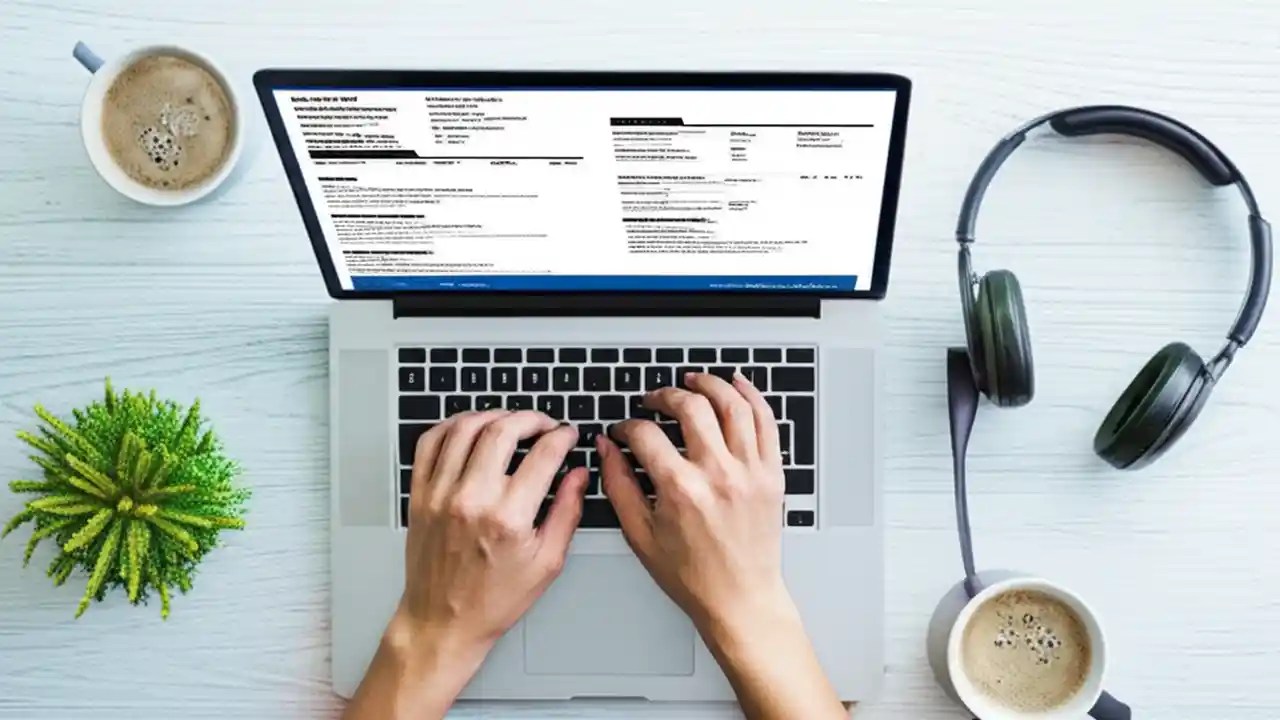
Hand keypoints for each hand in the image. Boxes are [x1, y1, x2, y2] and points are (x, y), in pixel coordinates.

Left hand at [397, 410, 585, 646]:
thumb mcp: (547, 562)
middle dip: (531, 418)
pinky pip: (430, 443)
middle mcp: (471, 500)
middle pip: (503, 430)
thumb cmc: (493, 599)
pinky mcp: (420, 495)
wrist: (443, 621)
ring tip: (510, 421)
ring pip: (465, 428)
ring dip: (493, 415)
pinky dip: (451, 425)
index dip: (561, 436)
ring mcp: (440, 494)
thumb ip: (567, 512)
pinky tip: (469, 428)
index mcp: (508, 518)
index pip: (542, 455)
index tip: (567, 435)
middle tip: (543, 423)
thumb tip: (579, 475)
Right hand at [598, 372, 785, 630]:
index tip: (623, 431)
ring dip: (709, 383)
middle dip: (664, 395)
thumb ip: (619, 485)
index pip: (646, 435)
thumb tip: (606, 448)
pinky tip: (736, 384)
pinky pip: (766, 421)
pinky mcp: (771, 474)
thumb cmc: (692, 575)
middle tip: (653, 399)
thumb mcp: (640, 534)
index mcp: (681, 490)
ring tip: (693, 380)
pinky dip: (751, 395)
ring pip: (732, 404)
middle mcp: (718, 475)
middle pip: (690, 407)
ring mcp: (750, 471)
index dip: (627, 427)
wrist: (740, 598)